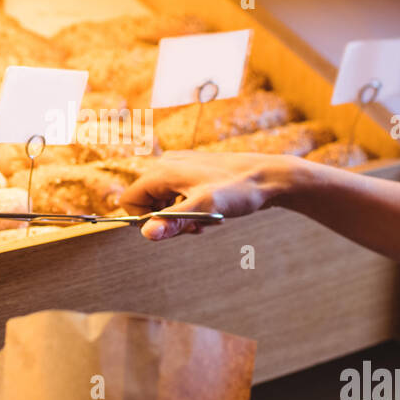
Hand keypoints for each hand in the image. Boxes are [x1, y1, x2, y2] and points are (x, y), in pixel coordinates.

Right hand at [119, 151, 295, 240]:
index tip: (171, 228)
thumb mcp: (206, 208)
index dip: (144, 219)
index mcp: (163, 170)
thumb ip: (174, 220)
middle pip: (147, 202)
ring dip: (181, 218)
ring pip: (164, 202)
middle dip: (167, 221)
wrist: (269, 177)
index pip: (130, 199)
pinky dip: (191, 210)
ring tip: (205, 222)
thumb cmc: (239, 189)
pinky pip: (179, 197)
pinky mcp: (194, 174)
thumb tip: (147, 234)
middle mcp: (168, 166)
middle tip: (194, 227)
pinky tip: (211, 214)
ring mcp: (181, 169)